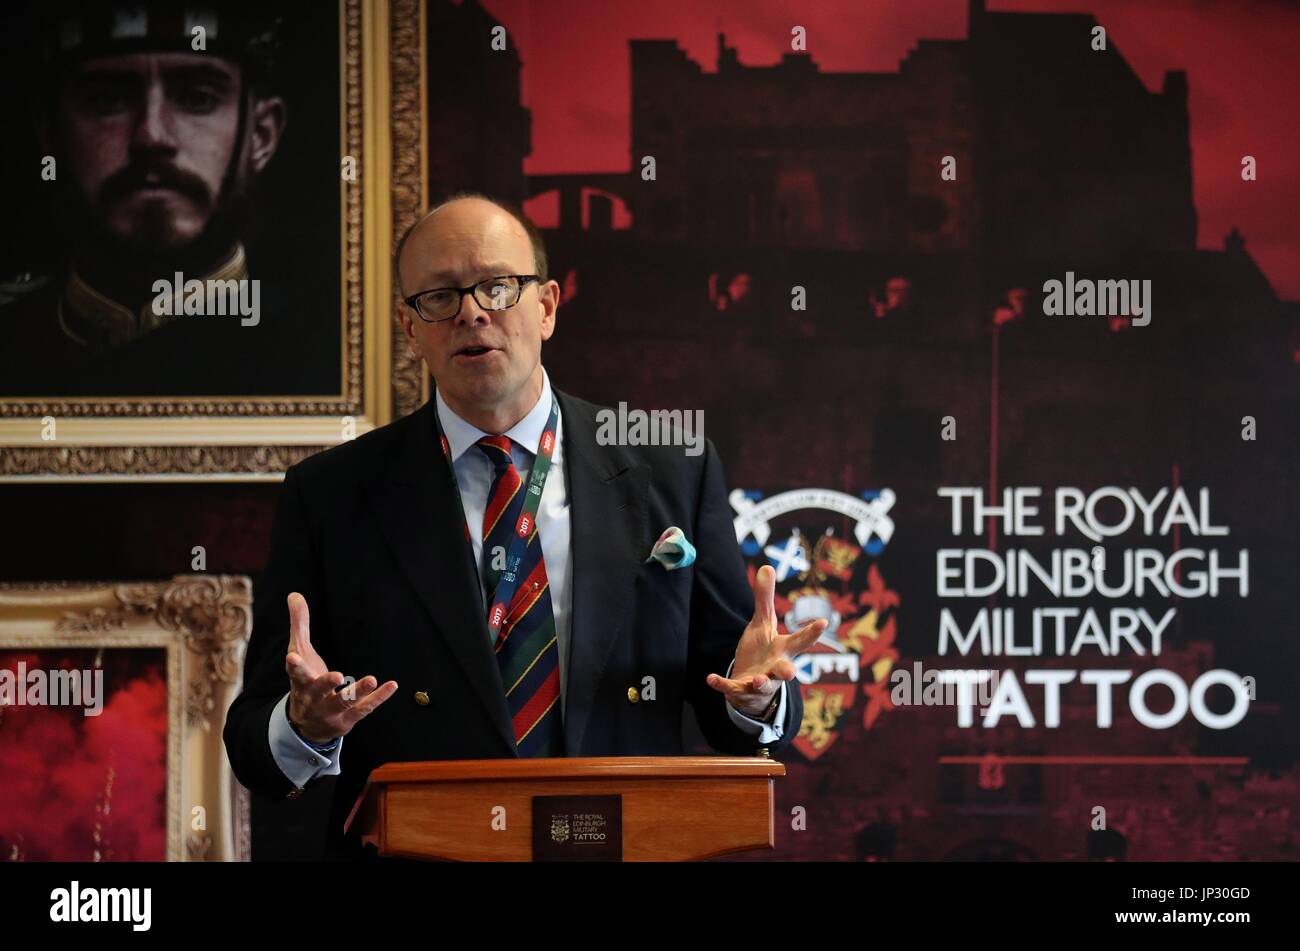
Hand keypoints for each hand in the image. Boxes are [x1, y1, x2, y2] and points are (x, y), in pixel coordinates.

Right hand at [284, 592, 397, 744]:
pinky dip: (378, 697)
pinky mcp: (348, 719)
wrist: (307, 725)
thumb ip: (299, 624)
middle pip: (318, 691)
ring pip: (344, 702)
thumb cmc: (305, 681)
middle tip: (337, 675)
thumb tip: (294, 593)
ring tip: (371, 679)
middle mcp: (314, 698)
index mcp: (300, 682)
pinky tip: (391, 685)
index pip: (295, 674)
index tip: (291, 658)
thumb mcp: (300, 654)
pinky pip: (365, 708)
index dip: (295, 666)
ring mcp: (331, 711)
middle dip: (326, 684)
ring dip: (357, 691)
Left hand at [706, 565, 825, 717]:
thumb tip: (767, 566)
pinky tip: (710, 679)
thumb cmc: (762, 651)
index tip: (823, 622)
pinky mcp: (742, 690)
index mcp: (783, 650)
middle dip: (787, 671)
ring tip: (757, 680)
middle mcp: (775, 668)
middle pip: (785, 670)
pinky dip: (722, 684)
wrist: (750, 686)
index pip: (800, 641)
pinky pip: (732, 688)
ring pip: (763, 685)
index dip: (812, 632)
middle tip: (791, 672)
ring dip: (761, 683)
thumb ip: (765, 599)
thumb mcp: (763, 624)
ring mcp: (760, 682)